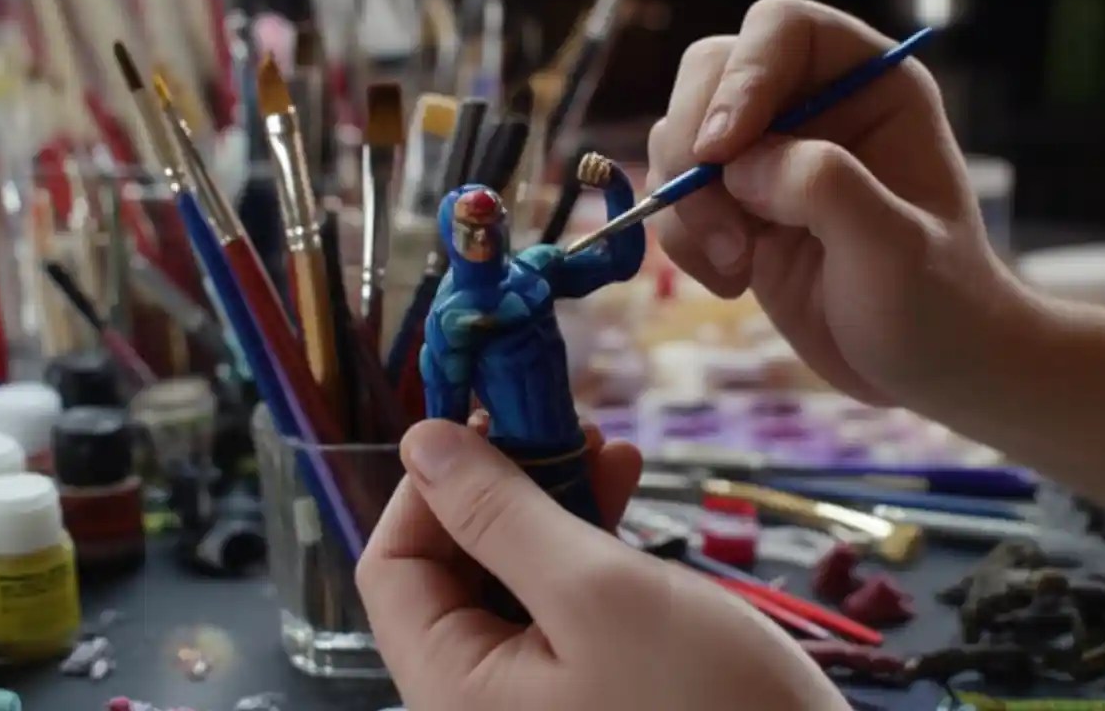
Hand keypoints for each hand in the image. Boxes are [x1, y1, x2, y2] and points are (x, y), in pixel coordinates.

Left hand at [357, 418, 848, 710]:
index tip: (486, 422)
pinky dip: (586, 543)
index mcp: (451, 691)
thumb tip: (419, 442)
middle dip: (501, 486)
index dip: (428, 488)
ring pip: (511, 578)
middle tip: (557, 425)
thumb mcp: (600, 593)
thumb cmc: (711, 706)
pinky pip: (560, 605)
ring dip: (550, 503)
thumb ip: (501, 515)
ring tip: (607, 447)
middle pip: (452, 570)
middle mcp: (478, 701)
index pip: (393, 568)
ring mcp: (537, 699)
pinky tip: (625, 489)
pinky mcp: (591, 690)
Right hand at [647, 0, 1031, 404]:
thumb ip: (823, 186)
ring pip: (679, 139)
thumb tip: (739, 165)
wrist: (925, 370)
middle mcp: (811, 107)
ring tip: (736, 265)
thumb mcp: (895, 247)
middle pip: (710, 75)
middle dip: (694, 149)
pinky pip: (673, 200)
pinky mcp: (735, 210)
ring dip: (686, 206)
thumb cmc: (936, 304)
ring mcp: (766, 159)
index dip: (742, 76)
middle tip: (720, 225)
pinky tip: (731, 280)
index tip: (721, 152)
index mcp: (869, 85)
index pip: (783, 31)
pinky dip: (682, 240)